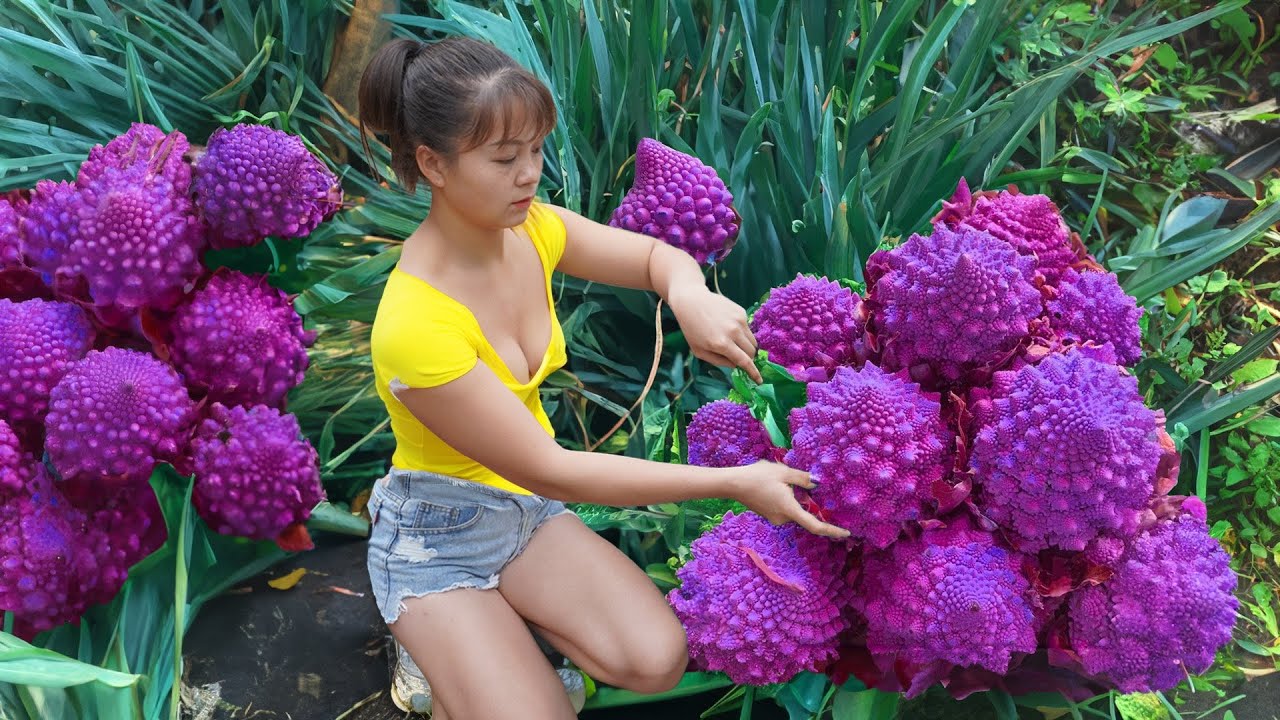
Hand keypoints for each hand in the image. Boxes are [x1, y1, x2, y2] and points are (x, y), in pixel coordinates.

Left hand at [668, 287, 762, 383]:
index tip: (759, 380)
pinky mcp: (741, 312)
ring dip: (747, 347)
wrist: (691, 301)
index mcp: (721, 344)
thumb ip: (719, 361)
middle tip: (740, 358)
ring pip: (753, 341)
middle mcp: (733, 331)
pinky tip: (729, 328)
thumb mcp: (699, 351)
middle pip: (752, 352)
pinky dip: (742, 334)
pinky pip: (748, 329)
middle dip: (749, 359)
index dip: (753, 372)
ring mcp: (739, 320)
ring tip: (732, 343)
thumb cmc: (692, 329)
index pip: (744, 361)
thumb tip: (736, 365)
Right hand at [730, 461, 849, 538]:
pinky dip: (787, 499)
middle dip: (807, 500)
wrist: (733, 483)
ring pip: (794, 509)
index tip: (846, 532)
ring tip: (780, 478)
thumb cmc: (758, 476)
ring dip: (795, 497)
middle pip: (803, 512)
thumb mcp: (784, 472)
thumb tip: (818, 484)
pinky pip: (785, 508)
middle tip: (798, 482)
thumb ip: (803, 479)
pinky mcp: (769, 514)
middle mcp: (783, 518)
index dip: (832, 530)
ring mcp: (775, 518)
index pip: (815, 525)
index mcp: (789, 509)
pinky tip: (775, 484)